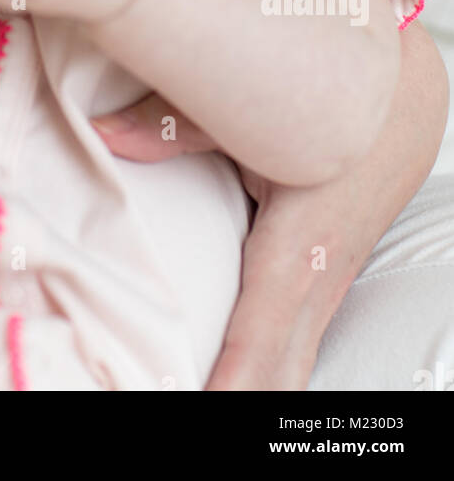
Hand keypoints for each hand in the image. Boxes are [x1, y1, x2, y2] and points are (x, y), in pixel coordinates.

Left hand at [90, 24, 449, 392]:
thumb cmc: (329, 104)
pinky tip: (240, 381)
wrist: (402, 99)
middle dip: (236, 399)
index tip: (196, 404)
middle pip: (278, 375)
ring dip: (253, 388)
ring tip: (197, 396)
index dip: (229, 387)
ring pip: (292, 366)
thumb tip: (101, 131)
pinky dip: (268, 372)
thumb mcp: (253, 110)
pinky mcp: (327, 279)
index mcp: (298, 248)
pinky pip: (297, 342)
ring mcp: (329, 285)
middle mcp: (319, 280)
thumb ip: (174, 124)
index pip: (259, 342)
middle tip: (174, 400)